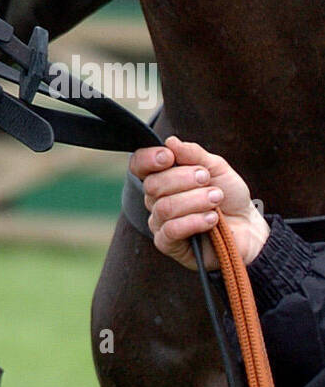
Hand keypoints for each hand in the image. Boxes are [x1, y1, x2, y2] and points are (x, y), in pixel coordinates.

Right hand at [130, 136, 270, 271]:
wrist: (247, 227)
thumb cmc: (228, 196)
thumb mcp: (216, 167)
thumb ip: (193, 154)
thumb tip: (170, 142)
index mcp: (162, 177)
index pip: (139, 165)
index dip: (148, 159)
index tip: (170, 157)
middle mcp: (155, 199)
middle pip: (153, 185)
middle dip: (183, 179)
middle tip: (207, 179)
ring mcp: (159, 222)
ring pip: (165, 207)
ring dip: (195, 201)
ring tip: (216, 199)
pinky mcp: (167, 244)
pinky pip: (171, 230)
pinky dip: (194, 221)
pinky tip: (212, 219)